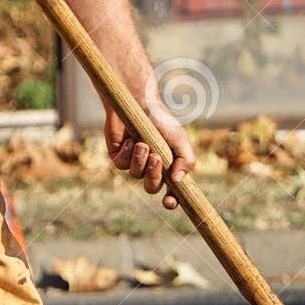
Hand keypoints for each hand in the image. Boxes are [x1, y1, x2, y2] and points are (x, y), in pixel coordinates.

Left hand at [105, 83, 195, 211]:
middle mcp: (150, 167)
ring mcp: (133, 163)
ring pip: (136, 175)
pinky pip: (122, 165)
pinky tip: (130, 140)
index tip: (169, 202)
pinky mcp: (118, 156)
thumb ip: (186, 161)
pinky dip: (128, 153)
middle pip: (151, 187)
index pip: (170, 192)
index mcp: (168, 167)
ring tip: (142, 143)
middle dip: (153, 175)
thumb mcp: (181, 140)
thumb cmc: (163, 120)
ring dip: (140, 160)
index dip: (170, 201)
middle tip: (156, 158)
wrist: (140, 102)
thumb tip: (178, 182)